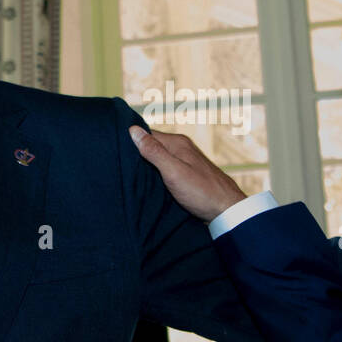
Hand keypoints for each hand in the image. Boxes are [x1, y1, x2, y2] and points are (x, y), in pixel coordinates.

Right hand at [129, 125, 246, 222]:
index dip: (132, 141)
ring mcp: (185, 162)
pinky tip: (148, 183)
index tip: (114, 150)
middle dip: (138, 154)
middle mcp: (182, 149)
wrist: (227, 211)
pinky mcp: (186, 175)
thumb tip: (133, 130)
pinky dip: (156, 174)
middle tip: (118, 164)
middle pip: (152, 146)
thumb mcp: (173, 171)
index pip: (147, 134)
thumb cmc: (202, 192)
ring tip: (129, 174)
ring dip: (146, 166)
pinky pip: (165, 169)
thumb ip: (154, 151)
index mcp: (178, 143)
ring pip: (158, 159)